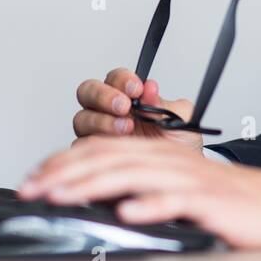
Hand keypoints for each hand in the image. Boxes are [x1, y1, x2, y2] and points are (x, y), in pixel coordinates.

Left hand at [18, 136, 260, 248]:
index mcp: (157, 153)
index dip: (62, 160)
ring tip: (62, 197)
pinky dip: (149, 205)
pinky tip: (126, 213)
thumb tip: (95, 194)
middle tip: (32, 189)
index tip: (33, 178)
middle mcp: (168, 159)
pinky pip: (175, 199)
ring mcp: (188, 177)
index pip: (101, 147)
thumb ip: (138, 183)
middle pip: (108, 156)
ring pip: (132, 173)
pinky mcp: (208, 199)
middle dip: (63, 172)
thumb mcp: (174, 185)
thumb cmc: (225, 200)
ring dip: (92, 185)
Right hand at [73, 67, 202, 151]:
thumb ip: (164, 103)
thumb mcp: (181, 122)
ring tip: (126, 129)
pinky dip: (94, 145)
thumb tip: (150, 87)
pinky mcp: (90, 157)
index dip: (122, 79)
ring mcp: (97, 134)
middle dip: (104, 95)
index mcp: (129, 98)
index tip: (137, 88)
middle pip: (88, 91)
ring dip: (101, 121)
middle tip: (124, 106)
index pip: (115, 78)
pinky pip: (80, 147)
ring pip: (82, 118)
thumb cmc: (178, 149)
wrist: (178, 182)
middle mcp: (108, 112)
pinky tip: (113, 147)